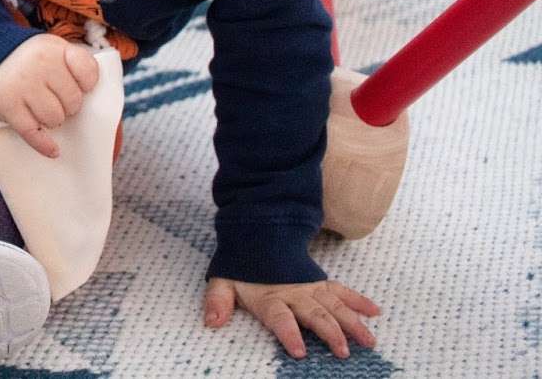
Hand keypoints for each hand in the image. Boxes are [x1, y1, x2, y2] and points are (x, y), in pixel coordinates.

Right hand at [0, 34, 98, 157]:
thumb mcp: (49, 48)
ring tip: (40, 108)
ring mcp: (22, 85)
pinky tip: (53, 150)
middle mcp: (39, 65)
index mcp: (53, 49)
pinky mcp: (7, 105)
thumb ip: (72, 64)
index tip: (81, 86)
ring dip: (51, 119)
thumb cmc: (26, 58)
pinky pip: (32, 133)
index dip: (87, 84)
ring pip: (55, 119)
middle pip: (73, 102)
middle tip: (53, 98)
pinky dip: (44, 145)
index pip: (88, 72)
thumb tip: (91, 97)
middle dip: (67, 105)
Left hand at [204, 276, 379, 358]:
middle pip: (315, 314)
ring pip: (335, 306)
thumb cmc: (240, 268)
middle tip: (343, 351)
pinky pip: (342, 291)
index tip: (300, 351)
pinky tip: (375, 312)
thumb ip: (217, 302)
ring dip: (352, 323)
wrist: (256, 236)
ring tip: (368, 341)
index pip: (280, 317)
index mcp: (269, 297)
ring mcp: (310, 287)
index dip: (289, 334)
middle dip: (330, 332)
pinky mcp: (321, 282)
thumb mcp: (223, 282)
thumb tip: (211, 322)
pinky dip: (359, 301)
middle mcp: (294, 293)